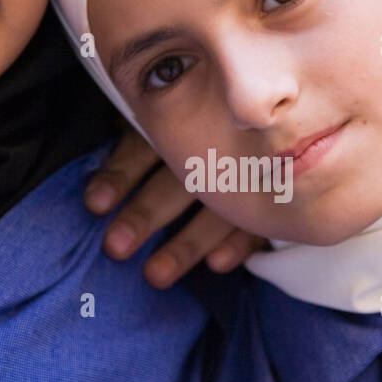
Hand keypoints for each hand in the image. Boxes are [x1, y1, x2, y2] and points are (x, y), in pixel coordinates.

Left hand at [84, 125, 266, 286]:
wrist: (287, 105)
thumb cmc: (195, 117)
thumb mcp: (164, 112)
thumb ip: (137, 136)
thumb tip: (97, 186)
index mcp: (180, 116)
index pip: (146, 144)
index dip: (120, 173)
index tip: (95, 204)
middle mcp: (213, 144)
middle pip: (178, 180)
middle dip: (146, 215)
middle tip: (115, 248)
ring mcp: (248, 171)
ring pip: (216, 209)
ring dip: (186, 243)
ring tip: (155, 276)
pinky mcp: (273, 199)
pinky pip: (260, 222)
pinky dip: (239, 243)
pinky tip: (217, 265)